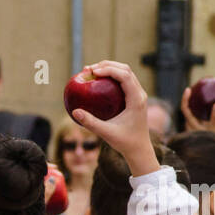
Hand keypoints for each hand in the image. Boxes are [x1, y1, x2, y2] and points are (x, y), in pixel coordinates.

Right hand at [69, 61, 159, 176]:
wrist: (139, 149)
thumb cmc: (124, 142)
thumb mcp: (106, 133)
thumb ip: (90, 122)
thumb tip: (74, 111)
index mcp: (136, 99)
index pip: (124, 76)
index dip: (108, 69)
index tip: (93, 72)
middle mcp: (139, 93)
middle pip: (125, 69)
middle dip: (107, 65)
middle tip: (88, 69)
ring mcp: (138, 94)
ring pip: (125, 73)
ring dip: (109, 68)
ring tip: (91, 72)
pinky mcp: (134, 97)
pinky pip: (123, 81)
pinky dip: (111, 77)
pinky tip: (98, 81)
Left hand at [180, 86, 214, 132]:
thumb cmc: (214, 140)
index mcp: (191, 124)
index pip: (185, 109)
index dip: (185, 99)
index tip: (188, 89)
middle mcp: (191, 123)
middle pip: (188, 107)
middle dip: (191, 97)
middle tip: (198, 85)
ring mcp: (196, 124)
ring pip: (195, 110)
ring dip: (197, 100)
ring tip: (204, 89)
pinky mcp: (202, 124)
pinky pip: (201, 112)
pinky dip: (205, 105)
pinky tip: (212, 98)